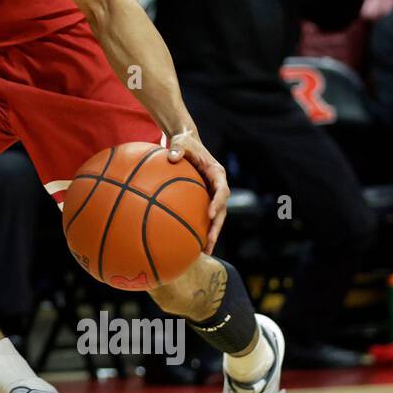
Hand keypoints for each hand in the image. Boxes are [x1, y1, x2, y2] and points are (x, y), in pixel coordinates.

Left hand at [165, 128, 228, 253]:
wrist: (187, 142)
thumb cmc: (184, 142)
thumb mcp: (180, 142)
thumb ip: (177, 148)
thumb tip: (170, 157)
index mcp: (216, 173)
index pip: (222, 190)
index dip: (218, 203)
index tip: (210, 214)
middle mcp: (218, 185)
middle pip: (221, 210)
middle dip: (217, 227)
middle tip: (210, 242)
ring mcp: (212, 193)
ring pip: (216, 217)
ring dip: (212, 233)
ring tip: (205, 251)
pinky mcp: (204, 198)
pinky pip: (203, 215)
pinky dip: (200, 228)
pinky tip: (191, 243)